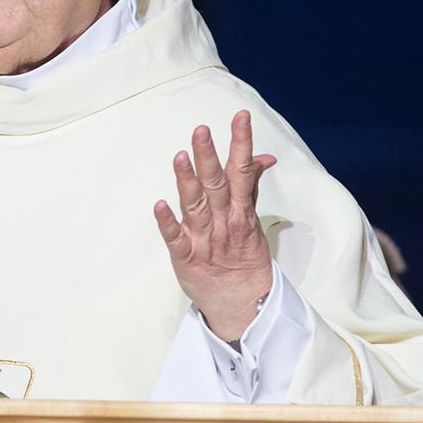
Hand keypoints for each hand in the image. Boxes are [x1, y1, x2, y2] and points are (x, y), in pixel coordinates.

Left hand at [153, 111, 275, 341]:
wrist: (242, 305)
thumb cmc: (242, 256)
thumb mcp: (250, 218)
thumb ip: (250, 186)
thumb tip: (262, 157)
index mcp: (239, 210)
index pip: (242, 171)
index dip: (241, 144)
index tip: (240, 117)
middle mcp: (222, 222)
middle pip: (216, 185)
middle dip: (209, 157)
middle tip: (201, 130)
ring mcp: (204, 240)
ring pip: (195, 207)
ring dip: (187, 182)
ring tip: (181, 157)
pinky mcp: (186, 259)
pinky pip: (175, 239)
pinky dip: (168, 223)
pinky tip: (159, 205)